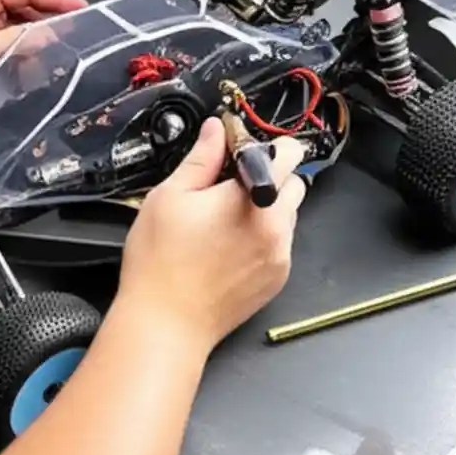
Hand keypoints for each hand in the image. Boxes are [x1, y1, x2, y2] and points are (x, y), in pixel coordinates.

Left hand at [0, 0, 87, 101]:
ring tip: (56, 50)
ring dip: (35, 36)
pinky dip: (21, 48)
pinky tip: (32, 61)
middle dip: (49, 18)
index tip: (80, 8)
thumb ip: (21, 41)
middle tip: (74, 33)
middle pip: (26, 5)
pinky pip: (7, 39)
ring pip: (18, 23)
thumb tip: (50, 34)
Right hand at [114, 118, 307, 351]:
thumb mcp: (170, 197)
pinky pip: (281, 244)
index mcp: (253, 199)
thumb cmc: (161, 264)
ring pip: (288, 215)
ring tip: (224, 222)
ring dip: (267, 208)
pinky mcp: (277, 278)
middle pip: (294, 182)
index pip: (287, 152)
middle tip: (227, 188)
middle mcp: (277, 227)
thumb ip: (201, 158)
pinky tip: (228, 247)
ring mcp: (281, 256)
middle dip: (269, 178)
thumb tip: (216, 130)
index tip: (239, 151)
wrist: (166, 324)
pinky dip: (263, 238)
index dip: (264, 145)